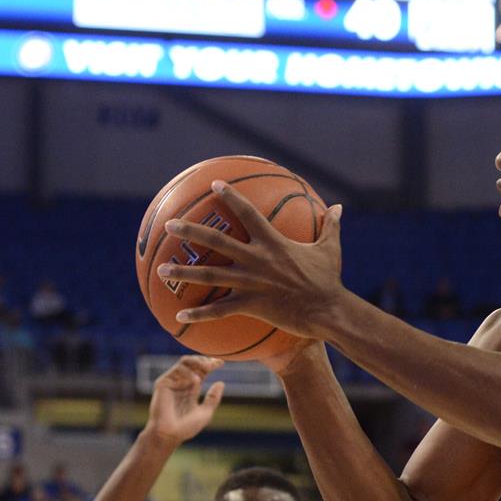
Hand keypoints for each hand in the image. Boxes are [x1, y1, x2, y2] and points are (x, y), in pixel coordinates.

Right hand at [146, 355, 225, 445]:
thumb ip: (212, 398)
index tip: (221, 362)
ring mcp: (172, 382)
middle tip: (213, 364)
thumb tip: (220, 382)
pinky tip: (194, 380)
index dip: (211, 365)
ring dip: (197, 362)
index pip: (201, 372)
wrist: (169, 433)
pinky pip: (176, 370)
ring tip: (208, 367)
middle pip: (193, 364)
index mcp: (191, 390)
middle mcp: (181, 384)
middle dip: (205, 360)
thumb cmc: (186, 427)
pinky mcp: (163, 383)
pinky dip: (188, 372)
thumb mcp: (205, 413)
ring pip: (184, 362)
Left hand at [157, 182, 346, 340]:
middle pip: (217, 241)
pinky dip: (199, 314)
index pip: (247, 212)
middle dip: (191, 230)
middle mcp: (256, 259)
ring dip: (183, 273)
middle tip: (169, 224)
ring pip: (209, 276)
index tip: (214, 186)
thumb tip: (340, 208)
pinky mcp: (251, 305)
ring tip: (160, 270)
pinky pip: (219, 310)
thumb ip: (331, 226)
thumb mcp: (331, 249)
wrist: (328, 310)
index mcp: (273, 242)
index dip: (230, 196)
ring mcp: (251, 283)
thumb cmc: (329, 280)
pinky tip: (179, 315)